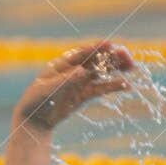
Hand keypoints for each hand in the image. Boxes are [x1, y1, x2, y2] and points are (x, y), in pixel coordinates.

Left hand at [13, 41, 133, 132]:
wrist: (34, 119)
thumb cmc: (36, 101)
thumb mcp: (48, 90)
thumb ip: (65, 80)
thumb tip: (82, 71)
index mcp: (62, 63)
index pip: (83, 52)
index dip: (97, 48)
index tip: (111, 44)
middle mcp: (73, 70)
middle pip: (96, 60)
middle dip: (112, 57)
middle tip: (127, 56)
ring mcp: (79, 82)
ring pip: (101, 72)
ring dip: (116, 68)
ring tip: (132, 67)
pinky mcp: (83, 95)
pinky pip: (101, 88)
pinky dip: (113, 86)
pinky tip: (126, 85)